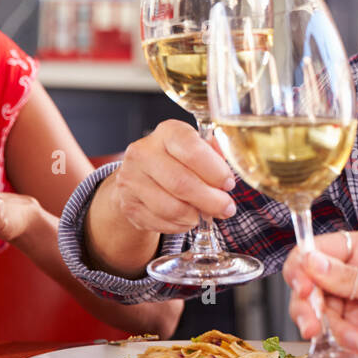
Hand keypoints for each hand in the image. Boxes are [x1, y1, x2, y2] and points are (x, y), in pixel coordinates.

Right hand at [110, 119, 236, 233]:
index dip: (216, 172)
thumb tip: (229, 172)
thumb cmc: (179, 160)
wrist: (141, 176)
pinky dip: (180, 225)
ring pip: (171, 207)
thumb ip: (216, 156)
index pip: (192, 151)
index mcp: (167, 132)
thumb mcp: (198, 148)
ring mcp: (131, 179)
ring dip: (196, 216)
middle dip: (211, 201)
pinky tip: (188, 218)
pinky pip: (160, 222)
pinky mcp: (128, 204)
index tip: (228, 184)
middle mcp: (143, 152)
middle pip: (182, 183)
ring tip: (206, 214)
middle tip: (227, 208)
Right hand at [283, 231, 357, 357]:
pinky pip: (334, 339)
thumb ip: (349, 279)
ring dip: (333, 331)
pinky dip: (345, 346)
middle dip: (309, 307)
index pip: (315, 251)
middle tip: (315, 323)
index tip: (303, 288)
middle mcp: (355, 276)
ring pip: (319, 316)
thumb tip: (311, 263)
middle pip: (308, 287)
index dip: (302, 269)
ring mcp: (356, 305)